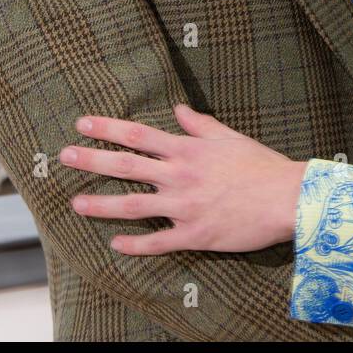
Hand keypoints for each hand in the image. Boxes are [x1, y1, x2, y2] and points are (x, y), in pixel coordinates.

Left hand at [59, 104, 308, 254]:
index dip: (107, 128)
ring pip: (133, 206)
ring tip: (76, 203)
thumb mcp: (230, 138)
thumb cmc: (262, 166)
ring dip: (101, 205)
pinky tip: (115, 244)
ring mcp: (185, 207)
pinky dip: (135, 244)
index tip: (82, 124)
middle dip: (92, 160)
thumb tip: (178, 108)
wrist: (288, 198)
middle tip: (64, 156)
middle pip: (126, 167)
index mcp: (188, 150)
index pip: (138, 135)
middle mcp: (180, 176)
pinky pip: (158, 242)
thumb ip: (200, 125)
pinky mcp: (195, 235)